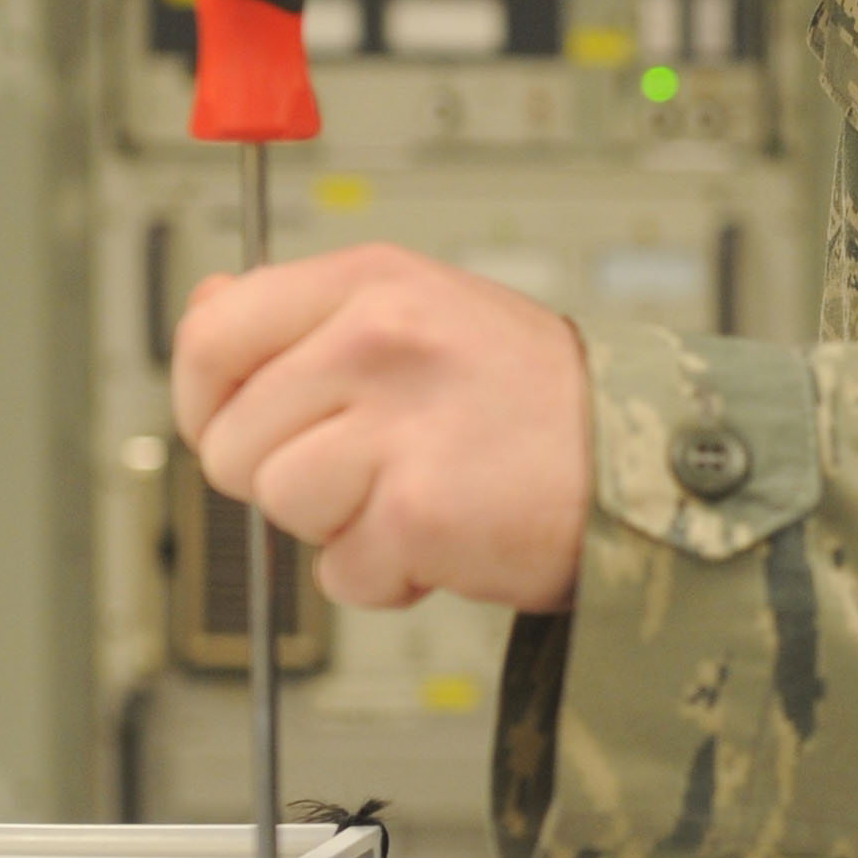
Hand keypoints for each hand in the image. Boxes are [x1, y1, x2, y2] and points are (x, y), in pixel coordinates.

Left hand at [173, 246, 589, 615]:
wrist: (652, 462)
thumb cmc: (542, 400)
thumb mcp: (425, 309)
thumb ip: (310, 312)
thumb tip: (206, 301)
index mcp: (373, 280)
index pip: (210, 333)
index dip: (204, 400)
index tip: (238, 425)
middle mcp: (378, 338)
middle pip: (231, 441)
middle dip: (283, 476)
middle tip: (368, 468)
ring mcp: (397, 422)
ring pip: (280, 506)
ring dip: (340, 526)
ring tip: (416, 496)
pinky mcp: (417, 509)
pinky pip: (343, 570)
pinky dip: (390, 576)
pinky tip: (449, 536)